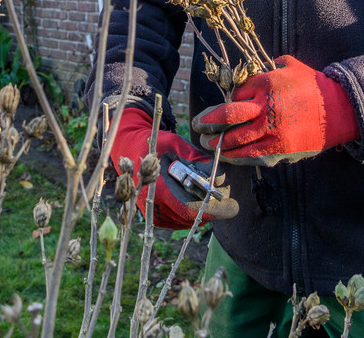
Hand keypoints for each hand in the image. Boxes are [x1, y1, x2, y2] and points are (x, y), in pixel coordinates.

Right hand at [108, 106, 237, 229]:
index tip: (233, 206)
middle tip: (222, 190)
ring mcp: (158, 217)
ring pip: (192, 220)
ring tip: (201, 187)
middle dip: (214, 205)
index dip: (215, 210)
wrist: (130, 151)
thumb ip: (198, 161)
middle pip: (196, 216)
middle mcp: (157, 210)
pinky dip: (194, 208)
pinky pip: (185, 219)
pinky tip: (191, 193)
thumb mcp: (177, 145)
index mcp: (159, 191)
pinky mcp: (161, 220)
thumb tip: (219, 178)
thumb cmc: (155, 144)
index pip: (192, 209)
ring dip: (204, 207)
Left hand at [191, 55, 360, 165]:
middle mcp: (266, 106)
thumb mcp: (289, 66)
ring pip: (236, 139)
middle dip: (208, 122)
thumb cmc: (313, 86)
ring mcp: (272, 129)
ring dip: (218, 143)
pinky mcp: (280, 149)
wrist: (339, 110)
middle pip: (227, 115)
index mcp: (266, 83)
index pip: (234, 93)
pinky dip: (236, 156)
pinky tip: (227, 156)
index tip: (216, 108)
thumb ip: (267, 66)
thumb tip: (247, 72)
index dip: (223, 102)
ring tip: (208, 144)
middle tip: (197, 125)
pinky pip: (251, 155)